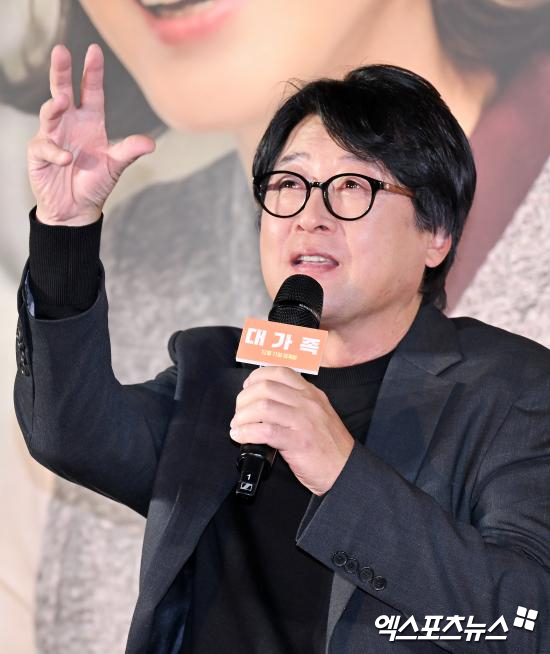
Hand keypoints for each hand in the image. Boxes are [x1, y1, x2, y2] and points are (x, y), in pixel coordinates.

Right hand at [27, 44, 154, 225]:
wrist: (76, 210)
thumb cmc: (94, 184)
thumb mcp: (115, 166)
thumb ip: (129, 152)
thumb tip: (150, 143)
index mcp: (90, 122)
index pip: (91, 92)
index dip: (92, 72)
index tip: (94, 51)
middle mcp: (70, 124)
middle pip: (63, 91)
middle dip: (62, 72)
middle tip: (61, 50)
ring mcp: (53, 137)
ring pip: (49, 113)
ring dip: (55, 107)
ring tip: (62, 100)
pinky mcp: (39, 154)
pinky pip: (45, 147)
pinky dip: (55, 152)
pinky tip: (66, 159)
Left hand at [230, 366, 354, 494]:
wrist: (345, 470)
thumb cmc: (328, 445)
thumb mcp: (317, 413)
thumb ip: (296, 402)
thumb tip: (263, 399)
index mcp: (311, 393)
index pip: (280, 372)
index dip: (257, 377)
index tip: (247, 389)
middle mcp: (307, 402)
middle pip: (266, 387)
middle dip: (244, 399)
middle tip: (239, 413)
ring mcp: (303, 421)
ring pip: (263, 407)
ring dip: (242, 417)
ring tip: (237, 426)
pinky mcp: (298, 442)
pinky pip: (265, 431)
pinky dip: (246, 433)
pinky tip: (240, 437)